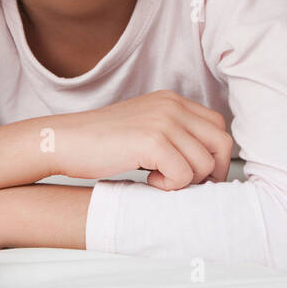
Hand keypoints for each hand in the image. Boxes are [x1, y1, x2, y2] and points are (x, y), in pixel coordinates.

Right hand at [44, 90, 232, 190]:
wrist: (64, 141)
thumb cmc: (100, 142)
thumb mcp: (144, 127)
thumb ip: (174, 135)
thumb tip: (209, 166)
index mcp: (171, 100)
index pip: (218, 127)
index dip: (214, 156)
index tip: (198, 175)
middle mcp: (171, 106)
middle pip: (221, 143)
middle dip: (211, 172)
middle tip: (185, 184)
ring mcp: (163, 121)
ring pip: (204, 164)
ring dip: (185, 182)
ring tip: (157, 178)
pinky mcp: (152, 141)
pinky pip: (183, 176)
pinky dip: (169, 187)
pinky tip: (147, 180)